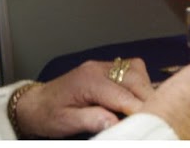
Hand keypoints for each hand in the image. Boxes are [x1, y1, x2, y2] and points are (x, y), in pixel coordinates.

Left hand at [19, 58, 155, 136]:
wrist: (34, 104)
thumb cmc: (47, 114)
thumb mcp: (66, 122)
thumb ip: (92, 120)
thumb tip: (116, 122)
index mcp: (88, 80)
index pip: (122, 94)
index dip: (138, 108)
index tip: (149, 121)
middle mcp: (99, 68)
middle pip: (134, 77)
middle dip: (147, 97)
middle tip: (156, 116)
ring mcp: (103, 66)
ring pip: (136, 70)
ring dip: (145, 88)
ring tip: (148, 108)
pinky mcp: (105, 68)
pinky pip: (131, 69)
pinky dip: (139, 82)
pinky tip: (138, 97)